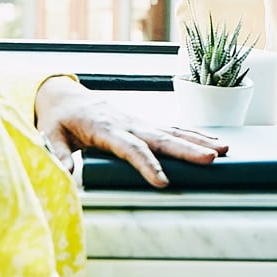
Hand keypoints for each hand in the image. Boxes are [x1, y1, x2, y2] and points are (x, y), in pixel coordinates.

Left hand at [34, 77, 228, 186]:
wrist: (64, 96)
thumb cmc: (59, 119)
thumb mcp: (51, 135)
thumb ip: (58, 154)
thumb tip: (65, 174)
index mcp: (104, 128)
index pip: (129, 148)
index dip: (146, 164)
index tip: (163, 181)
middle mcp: (126, 123)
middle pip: (160, 137)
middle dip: (187, 149)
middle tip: (212, 159)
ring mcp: (138, 121)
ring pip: (172, 131)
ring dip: (198, 140)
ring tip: (224, 150)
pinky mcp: (144, 123)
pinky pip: (172, 128)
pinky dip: (194, 135)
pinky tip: (214, 142)